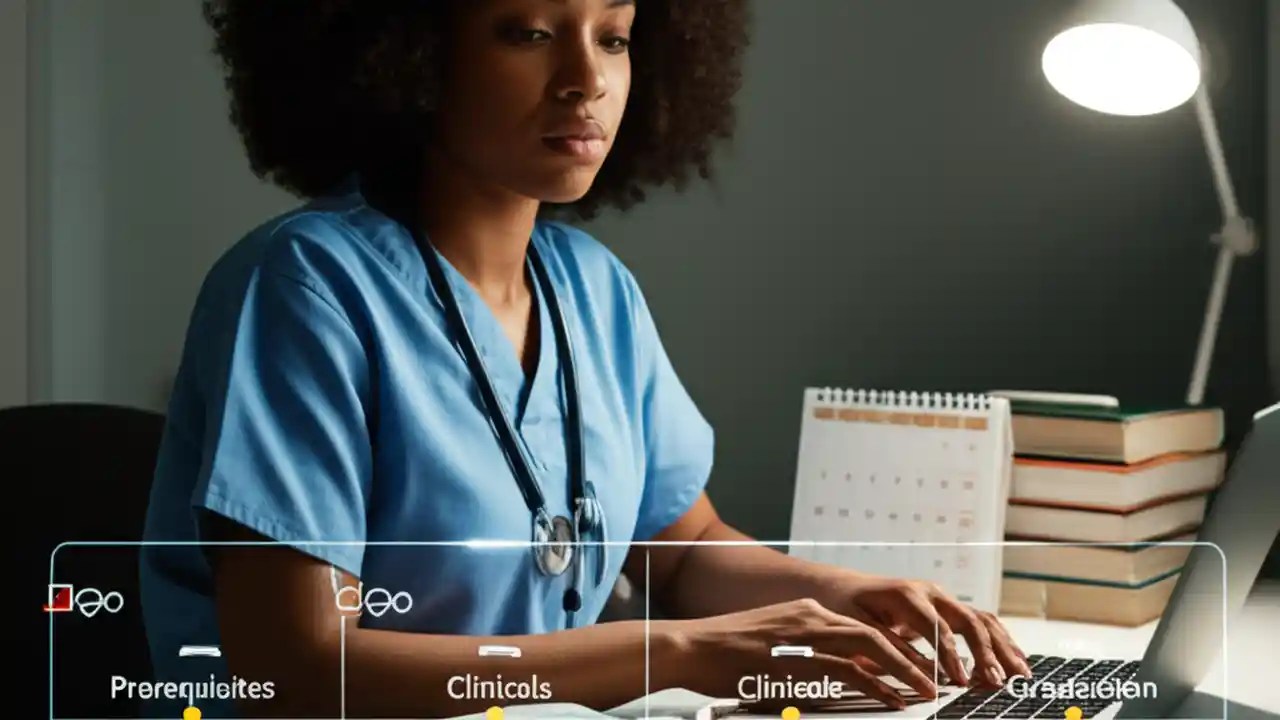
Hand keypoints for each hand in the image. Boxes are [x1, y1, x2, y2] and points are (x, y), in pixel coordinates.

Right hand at [678, 598, 938, 709]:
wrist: (690, 646)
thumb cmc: (725, 654)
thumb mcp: (774, 652)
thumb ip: (807, 662)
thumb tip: (838, 684)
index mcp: (807, 613)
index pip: (863, 628)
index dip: (896, 647)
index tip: (919, 666)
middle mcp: (810, 617)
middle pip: (875, 634)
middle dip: (911, 657)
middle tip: (935, 678)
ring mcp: (803, 634)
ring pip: (868, 648)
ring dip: (903, 670)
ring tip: (925, 690)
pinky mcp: (794, 656)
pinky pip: (846, 670)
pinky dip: (875, 685)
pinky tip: (892, 699)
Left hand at [838, 575, 1031, 687]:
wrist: (843, 587)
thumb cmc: (846, 606)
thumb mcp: (859, 627)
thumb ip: (890, 648)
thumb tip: (922, 674)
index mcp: (908, 595)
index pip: (938, 628)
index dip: (951, 657)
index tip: (960, 683)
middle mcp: (931, 592)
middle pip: (969, 621)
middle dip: (987, 653)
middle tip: (998, 682)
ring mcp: (942, 598)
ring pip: (982, 619)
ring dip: (1003, 647)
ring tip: (1022, 674)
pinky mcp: (947, 608)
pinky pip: (979, 622)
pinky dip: (999, 642)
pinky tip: (1014, 661)